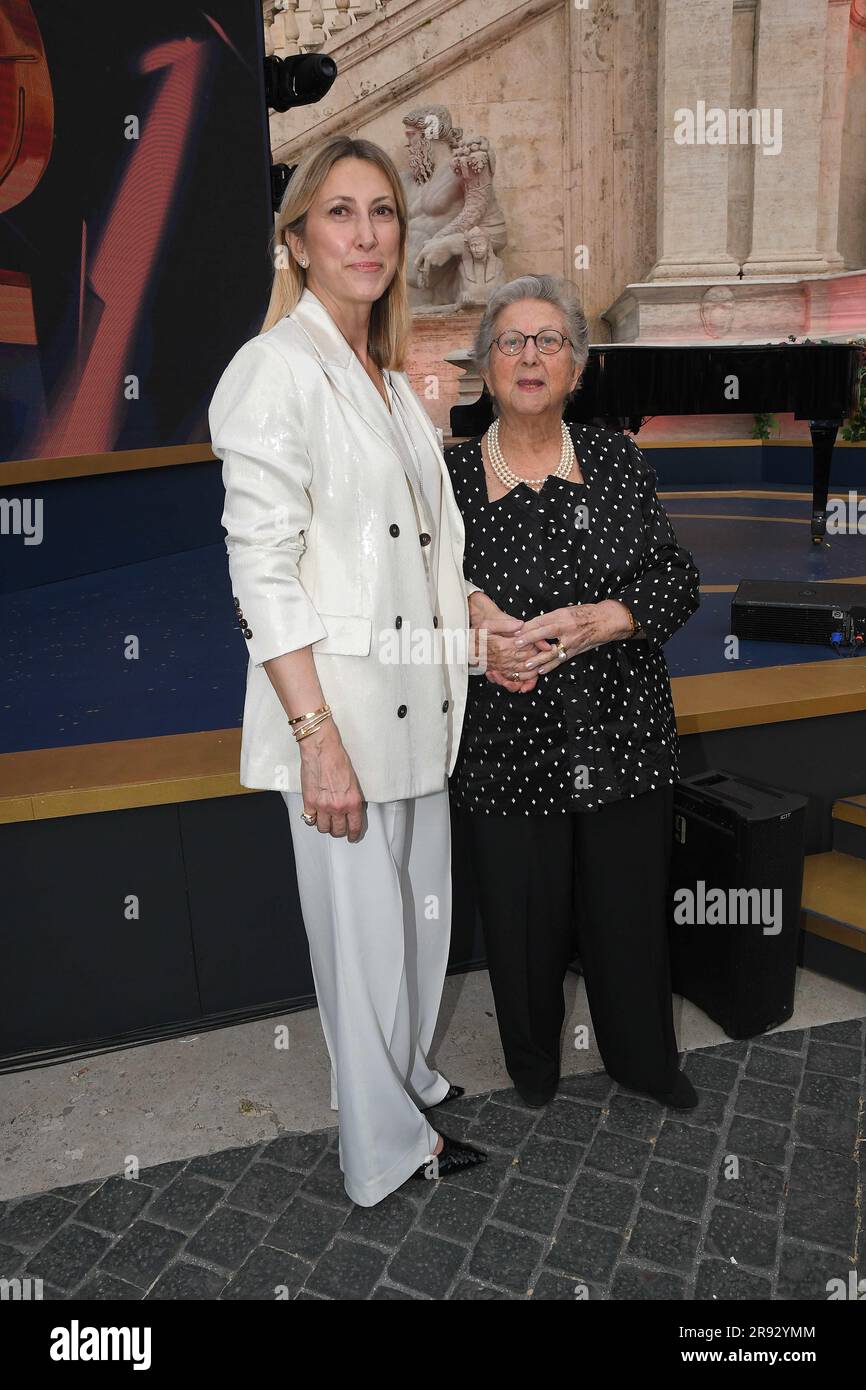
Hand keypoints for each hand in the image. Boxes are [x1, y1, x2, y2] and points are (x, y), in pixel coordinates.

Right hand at [298, 721, 365, 841]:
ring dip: (325, 826)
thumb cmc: (337, 760)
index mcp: (353, 801)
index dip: (354, 835)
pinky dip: (312, 819)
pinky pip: (309, 819)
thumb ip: (351, 799)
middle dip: (339, 831)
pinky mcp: (309, 802)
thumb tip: (350, 810)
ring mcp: (323, 806)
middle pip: (338, 830)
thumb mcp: (353, 782)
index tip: (352, 836)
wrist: (322, 749)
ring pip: (323, 828)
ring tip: (326, 821)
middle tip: (338, 828)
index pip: (355, 826)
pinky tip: (314, 815)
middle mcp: (338, 806)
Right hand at [468, 591, 545, 689]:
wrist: (465, 648)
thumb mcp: (488, 624)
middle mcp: (504, 658)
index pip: (526, 645)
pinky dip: (526, 679)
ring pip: (525, 671)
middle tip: (551, 654)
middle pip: (529, 659)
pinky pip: (516, 679)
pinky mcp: (501, 673)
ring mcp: (503, 668)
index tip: (547, 643)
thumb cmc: (477, 635)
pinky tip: (533, 675)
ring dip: (536, 669)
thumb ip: (505, 624)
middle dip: (540, 657)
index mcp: (503, 645)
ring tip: (545, 664)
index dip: (538, 644)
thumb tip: (520, 624)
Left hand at [514, 600, 633, 674]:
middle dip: (529, 639)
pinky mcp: (575, 650)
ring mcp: (571, 640)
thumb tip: (532, 625)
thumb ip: (550, 618)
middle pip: (544, 633)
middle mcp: (566, 627)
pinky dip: (550, 666)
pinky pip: (561, 660)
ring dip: (538, 659)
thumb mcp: (566, 610)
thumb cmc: (585, 613)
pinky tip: (541, 671)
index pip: (541, 620)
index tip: (515, 630)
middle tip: (516, 645)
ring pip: (552, 651)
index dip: (528, 626)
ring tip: (526, 665)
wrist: (605, 620)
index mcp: (562, 615)